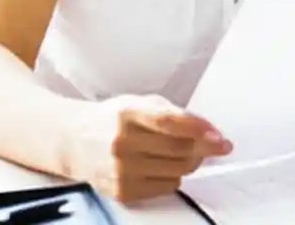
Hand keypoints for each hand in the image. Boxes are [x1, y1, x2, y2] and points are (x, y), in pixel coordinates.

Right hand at [68, 94, 232, 204]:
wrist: (75, 142)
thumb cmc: (113, 120)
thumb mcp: (140, 103)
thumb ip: (174, 113)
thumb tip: (209, 131)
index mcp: (128, 113)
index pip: (170, 122)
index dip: (200, 130)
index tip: (220, 137)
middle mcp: (122, 142)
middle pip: (180, 149)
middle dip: (205, 147)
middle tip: (214, 144)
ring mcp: (121, 170)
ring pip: (179, 170)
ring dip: (190, 161)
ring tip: (181, 152)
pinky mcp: (123, 191)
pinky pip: (168, 187)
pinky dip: (173, 176)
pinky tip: (160, 165)